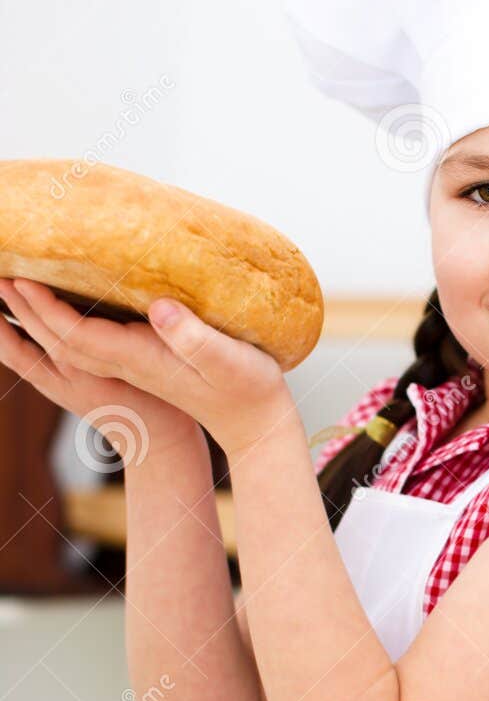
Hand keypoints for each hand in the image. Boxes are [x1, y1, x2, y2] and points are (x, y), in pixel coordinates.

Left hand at [0, 278, 291, 458]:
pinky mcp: (136, 365)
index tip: (22, 277)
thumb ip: (194, 336)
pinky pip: (82, 346)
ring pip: (65, 344)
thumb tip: (159, 308)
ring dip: (34, 318)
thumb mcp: (228, 360)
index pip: (77, 337)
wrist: (253, 423)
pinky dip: (57, 326)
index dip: (46, 308)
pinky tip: (51, 307)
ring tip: (11, 284)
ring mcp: (129, 368)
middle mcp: (126, 367)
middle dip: (26, 308)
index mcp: (140, 362)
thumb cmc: (248, 388)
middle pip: (59, 341)